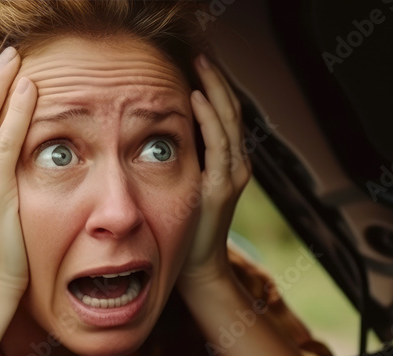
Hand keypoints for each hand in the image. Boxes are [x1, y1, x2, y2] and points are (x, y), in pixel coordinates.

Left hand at [178, 54, 251, 289]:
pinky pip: (219, 143)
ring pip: (228, 120)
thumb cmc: (183, 225)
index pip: (223, 113)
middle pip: (230, 110)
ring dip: (214, 89)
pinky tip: (197, 98)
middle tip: (199, 53)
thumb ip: (181, 158)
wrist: (197, 265)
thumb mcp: (183, 183)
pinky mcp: (223, 186)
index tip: (195, 63)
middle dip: (216, 79)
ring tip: (200, 64)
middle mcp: (235, 163)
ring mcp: (232, 173)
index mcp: (226, 161)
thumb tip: (157, 129)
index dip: (213, 86)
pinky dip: (209, 118)